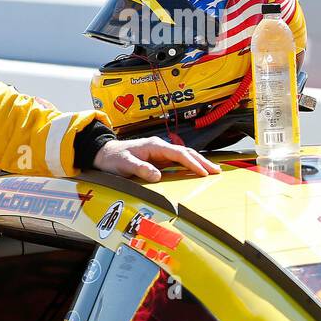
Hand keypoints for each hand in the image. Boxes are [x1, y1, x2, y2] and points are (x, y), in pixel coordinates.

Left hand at [93, 136, 220, 183]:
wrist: (104, 153)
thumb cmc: (113, 158)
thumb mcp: (124, 164)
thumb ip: (140, 168)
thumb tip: (157, 175)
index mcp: (154, 146)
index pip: (178, 154)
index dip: (192, 163)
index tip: (203, 172)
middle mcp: (160, 147)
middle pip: (186, 153)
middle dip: (202, 162)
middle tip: (217, 171)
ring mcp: (160, 152)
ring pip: (184, 156)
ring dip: (199, 163)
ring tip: (213, 171)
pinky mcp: (158, 158)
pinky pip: (178, 161)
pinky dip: (189, 165)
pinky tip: (197, 171)